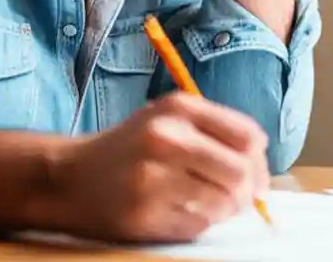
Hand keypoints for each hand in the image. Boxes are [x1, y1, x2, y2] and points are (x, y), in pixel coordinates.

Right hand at [50, 92, 269, 241]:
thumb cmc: (131, 149)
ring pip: (222, 203)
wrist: (69, 177)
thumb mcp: (170, 120)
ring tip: (201, 203)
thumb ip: (217, 133)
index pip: (248, 137)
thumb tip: (262, 171)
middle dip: (247, 192)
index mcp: (179, 108)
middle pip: (239, 173)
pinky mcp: (144, 213)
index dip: (260, 162)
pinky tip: (176, 212)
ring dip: (221, 211)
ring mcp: (153, 176)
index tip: (256, 177)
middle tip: (238, 200)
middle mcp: (166, 137)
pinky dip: (197, 224)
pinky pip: (197, 225)